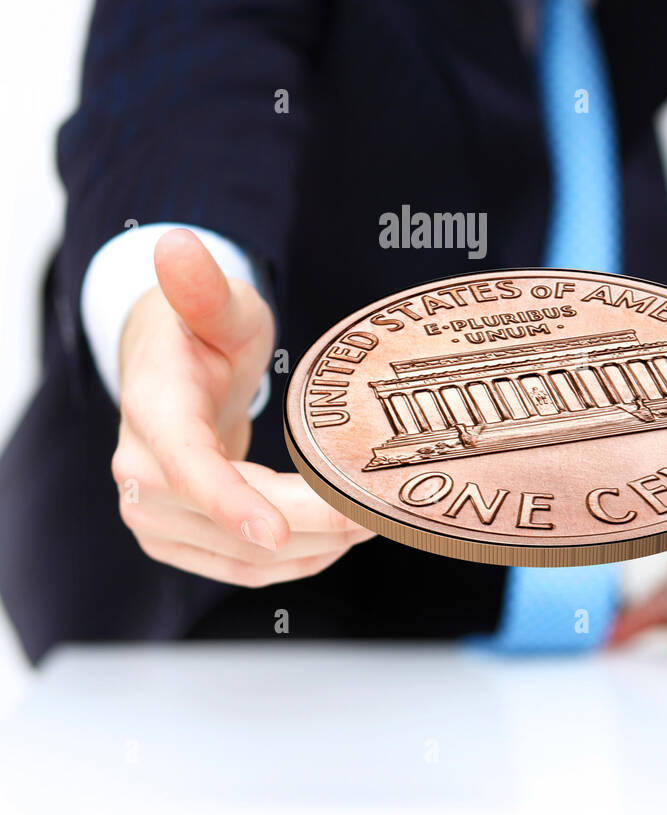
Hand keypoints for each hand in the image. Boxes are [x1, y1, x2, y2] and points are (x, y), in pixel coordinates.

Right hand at [111, 228, 373, 585]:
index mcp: (152, 410)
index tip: (275, 530)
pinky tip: (337, 541)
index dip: (229, 501)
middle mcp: (140, 473)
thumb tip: (174, 244)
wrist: (170, 372)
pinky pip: (238, 570)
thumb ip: (202, 286)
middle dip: (310, 523)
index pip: (185, 464)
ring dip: (311, 549)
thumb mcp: (216, 304)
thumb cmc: (201, 334)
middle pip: (228, 521)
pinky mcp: (175, 540)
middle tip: (379, 511)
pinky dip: (292, 563)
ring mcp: (153, 515)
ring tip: (372, 522)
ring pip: (240, 557)